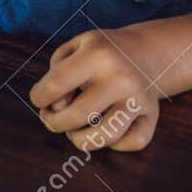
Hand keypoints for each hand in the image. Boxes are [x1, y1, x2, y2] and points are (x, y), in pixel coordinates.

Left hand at [28, 29, 160, 152]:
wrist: (147, 51)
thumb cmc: (101, 52)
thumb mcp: (74, 47)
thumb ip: (56, 73)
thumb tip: (57, 108)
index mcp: (97, 55)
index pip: (55, 85)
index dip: (38, 97)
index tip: (39, 98)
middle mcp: (121, 78)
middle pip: (76, 117)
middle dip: (53, 122)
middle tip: (51, 117)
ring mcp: (139, 99)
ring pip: (104, 137)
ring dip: (80, 139)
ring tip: (73, 129)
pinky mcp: (153, 116)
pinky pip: (131, 143)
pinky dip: (115, 144)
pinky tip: (105, 129)